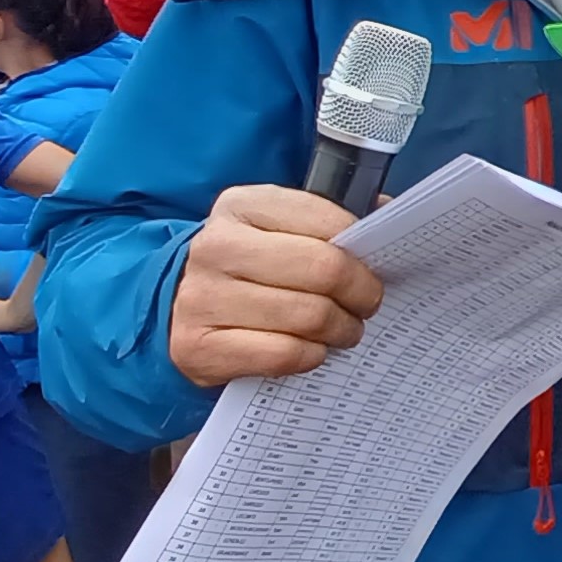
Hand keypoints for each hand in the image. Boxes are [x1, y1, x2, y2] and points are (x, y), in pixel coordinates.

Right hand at [168, 185, 385, 387]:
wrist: (172, 312)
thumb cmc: (245, 269)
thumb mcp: (274, 231)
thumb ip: (324, 220)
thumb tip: (388, 212)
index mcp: (240, 206)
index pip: (325, 219)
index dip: (361, 248)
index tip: (371, 266)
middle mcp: (218, 247)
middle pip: (323, 269)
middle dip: (361, 292)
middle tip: (367, 304)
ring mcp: (204, 298)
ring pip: (308, 316)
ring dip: (341, 329)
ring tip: (345, 330)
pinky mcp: (201, 347)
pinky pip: (283, 353)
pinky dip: (311, 355)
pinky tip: (313, 349)